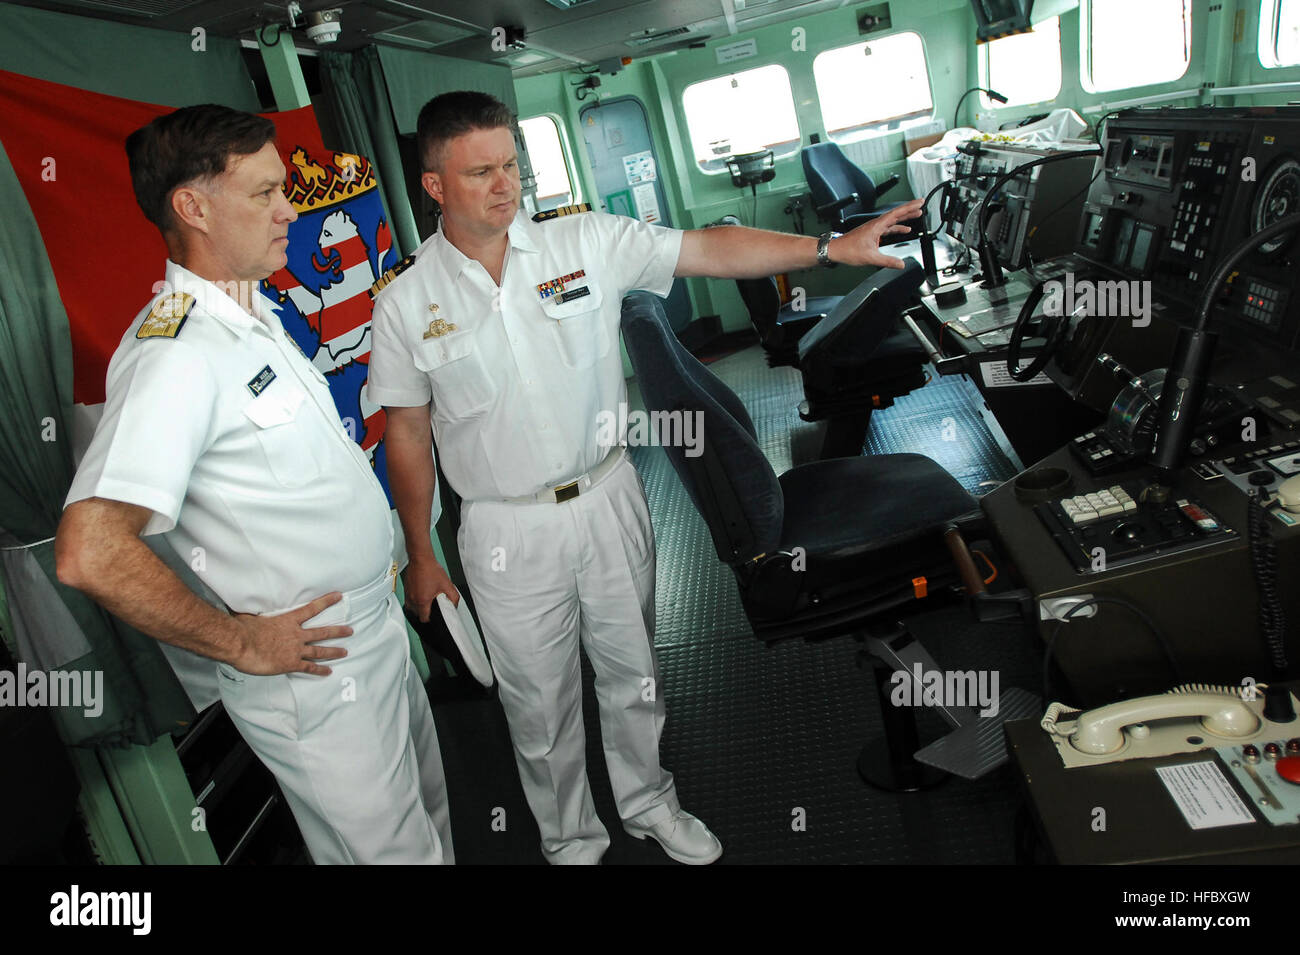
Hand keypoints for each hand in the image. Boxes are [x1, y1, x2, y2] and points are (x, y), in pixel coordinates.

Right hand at [231, 592, 352, 676]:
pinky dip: (319, 670)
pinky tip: (328, 672)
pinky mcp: (291, 664)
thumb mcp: (251, 614)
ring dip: (334, 651)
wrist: (241, 644)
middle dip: (338, 631)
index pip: (312, 608)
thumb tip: (247, 607)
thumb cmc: (243, 629)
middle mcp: (296, 634)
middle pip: (322, 632)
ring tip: (345, 652)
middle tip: (350, 631)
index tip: (338, 597)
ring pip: (320, 650)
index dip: (327, 601)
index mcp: (288, 621)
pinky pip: (309, 668)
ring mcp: (295, 650)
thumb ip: (256, 612)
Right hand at [402, 553, 460, 622]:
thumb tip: (454, 605)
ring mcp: (408, 594)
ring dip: (417, 607)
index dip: (429, 620)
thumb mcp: (447, 584)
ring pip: (411, 607)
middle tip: (431, 607)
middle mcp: (413, 599)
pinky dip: (413, 600)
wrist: (421, 559)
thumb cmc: (431, 570)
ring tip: (425, 601)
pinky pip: (408, 599)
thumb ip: (453, 597)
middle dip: (424, 613)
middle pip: (416, 614)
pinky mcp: (405, 589)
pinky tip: (421, 593)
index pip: (423, 618)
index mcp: (422, 601)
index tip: (433, 617)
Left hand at [832, 198, 926, 269]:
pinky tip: (903, 230)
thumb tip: (901, 264)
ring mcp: (874, 228)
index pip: (897, 213)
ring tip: (916, 215)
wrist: (836, 250)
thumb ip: (887, 261)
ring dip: (904, 218)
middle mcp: (876, 224)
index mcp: (876, 226)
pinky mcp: (872, 233)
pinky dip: (897, 228)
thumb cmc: (848, 250)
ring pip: (893, 221)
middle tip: (922, 205)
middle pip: (896, 214)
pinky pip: (888, 228)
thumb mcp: (871, 257)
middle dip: (910, 209)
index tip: (920, 202)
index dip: (910, 206)